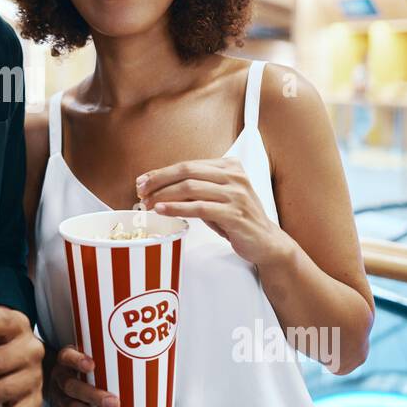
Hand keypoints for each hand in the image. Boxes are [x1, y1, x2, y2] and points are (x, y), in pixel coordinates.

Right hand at [45, 345, 123, 406]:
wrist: (61, 378)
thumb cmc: (84, 364)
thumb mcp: (88, 353)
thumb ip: (107, 355)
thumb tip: (144, 362)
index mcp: (66, 359)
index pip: (67, 357)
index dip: (77, 361)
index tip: (92, 365)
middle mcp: (60, 377)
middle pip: (71, 386)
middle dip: (93, 395)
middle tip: (115, 402)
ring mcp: (59, 396)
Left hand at [136, 157, 293, 266]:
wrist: (265, 241)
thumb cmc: (236, 218)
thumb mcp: (216, 197)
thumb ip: (195, 188)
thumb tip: (158, 188)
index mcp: (229, 166)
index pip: (188, 164)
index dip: (162, 172)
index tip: (143, 181)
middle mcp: (234, 176)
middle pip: (187, 171)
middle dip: (159, 180)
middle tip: (140, 191)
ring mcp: (236, 194)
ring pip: (191, 188)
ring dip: (164, 195)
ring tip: (148, 203)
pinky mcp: (235, 214)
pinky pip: (199, 207)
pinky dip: (177, 208)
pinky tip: (163, 210)